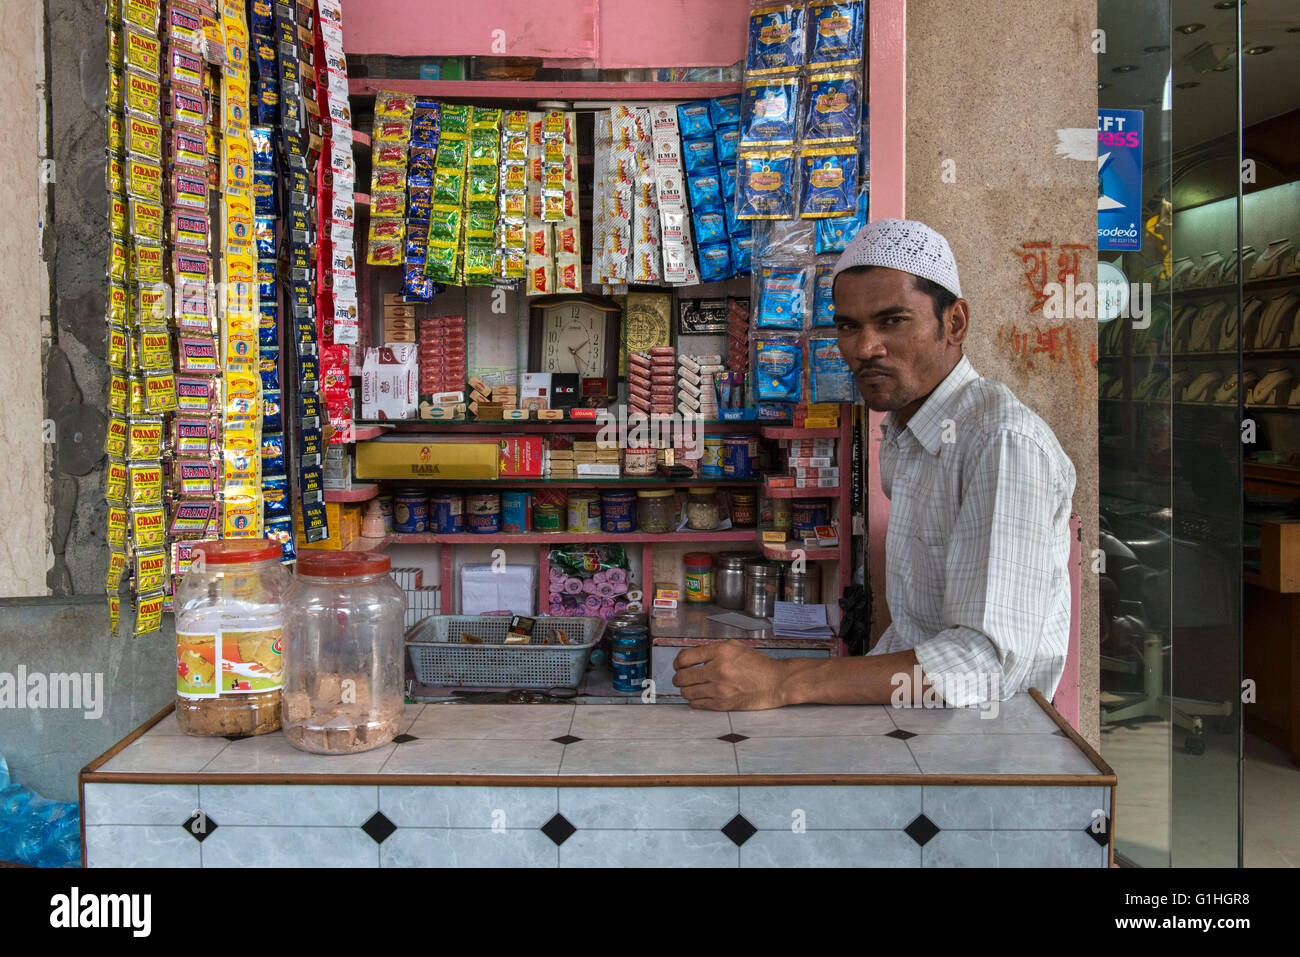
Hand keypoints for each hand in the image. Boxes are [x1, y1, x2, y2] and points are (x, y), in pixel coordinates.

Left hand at [672, 640, 787, 710]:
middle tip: (680, 677)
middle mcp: (717, 670)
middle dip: (678, 677)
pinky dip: (693, 700)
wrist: (775, 682)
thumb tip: (692, 656)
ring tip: (688, 687)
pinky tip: (698, 696)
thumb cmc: (758, 664)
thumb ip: (713, 650)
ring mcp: (719, 689)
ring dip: (684, 689)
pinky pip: (697, 704)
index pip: (685, 657)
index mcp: (720, 652)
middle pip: (683, 676)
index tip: (679, 665)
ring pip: (687, 692)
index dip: (678, 662)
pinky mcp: (722, 704)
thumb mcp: (735, 647)